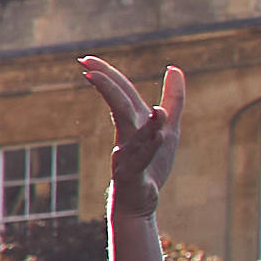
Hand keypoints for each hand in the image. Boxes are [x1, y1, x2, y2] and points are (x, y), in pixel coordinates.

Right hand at [82, 58, 184, 215]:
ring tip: (143, 101)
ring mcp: (129, 155)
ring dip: (139, 118)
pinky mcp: (135, 175)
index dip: (106, 73)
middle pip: (119, 105)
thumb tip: (175, 68)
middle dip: (106, 86)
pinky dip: (148, 148)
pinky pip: (140, 161)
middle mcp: (129, 134)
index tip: (85, 59)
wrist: (140, 201)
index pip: (120, 91)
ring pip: (133, 134)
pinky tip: (158, 136)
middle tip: (86, 68)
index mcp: (136, 121)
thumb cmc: (151, 164)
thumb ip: (173, 98)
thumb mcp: (168, 126)